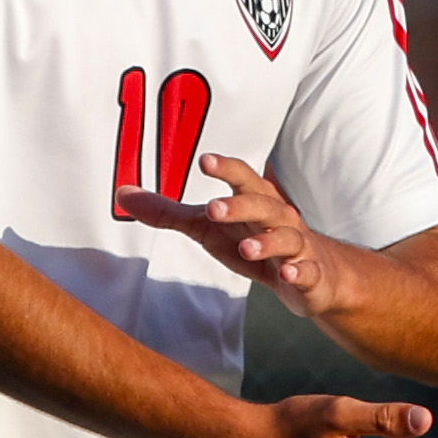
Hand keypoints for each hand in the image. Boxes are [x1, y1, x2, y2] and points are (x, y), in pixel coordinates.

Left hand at [119, 153, 331, 316]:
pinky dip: (299, 272)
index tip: (204, 160)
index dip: (225, 167)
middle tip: (212, 208)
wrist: (314, 277)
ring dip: (268, 241)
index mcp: (255, 200)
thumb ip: (168, 212)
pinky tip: (287, 275)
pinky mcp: (310, 276)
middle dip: (240, 205)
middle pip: (264, 204)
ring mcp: (298, 247)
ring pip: (287, 238)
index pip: (242, 177)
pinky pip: (307, 271)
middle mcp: (280, 218)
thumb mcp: (208, 228)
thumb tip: (122, 194)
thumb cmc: (255, 241)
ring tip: (246, 248)